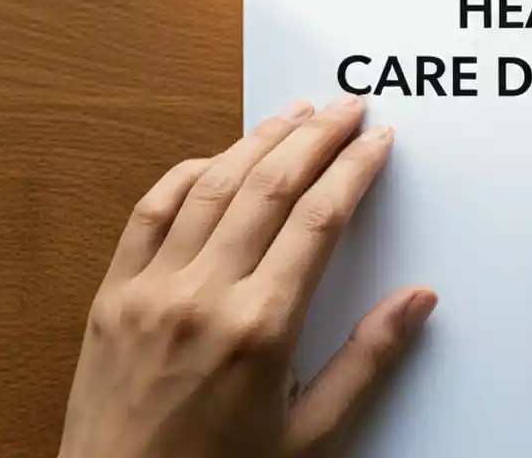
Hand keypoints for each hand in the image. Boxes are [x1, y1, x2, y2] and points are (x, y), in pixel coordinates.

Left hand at [58, 96, 436, 457]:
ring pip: (212, 185)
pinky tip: (214, 157)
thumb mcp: (312, 435)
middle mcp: (204, 295)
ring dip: (257, 140)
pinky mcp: (113, 295)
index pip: (320, 219)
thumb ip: (368, 361)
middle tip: (347, 106)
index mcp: (261, 328)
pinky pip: (149, 211)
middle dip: (317, 136)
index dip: (355, 169)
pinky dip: (185, 174)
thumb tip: (418, 300)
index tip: (379, 140)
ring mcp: (152, 289)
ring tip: (294, 113)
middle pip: (271, 185)